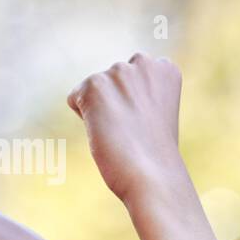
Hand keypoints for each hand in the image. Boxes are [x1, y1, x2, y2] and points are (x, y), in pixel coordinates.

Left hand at [66, 52, 184, 203]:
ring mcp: (119, 72)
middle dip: (115, 102)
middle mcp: (144, 63)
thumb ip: (141, 94)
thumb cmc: (156, 155)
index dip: (135, 104)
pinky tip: (104, 131)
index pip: (133, 76)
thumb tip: (111, 97)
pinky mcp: (94, 85)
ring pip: (93, 90)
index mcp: (165, 68)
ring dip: (100, 111)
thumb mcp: (157, 113)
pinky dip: (83, 117)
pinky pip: (74, 98)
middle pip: (111, 80)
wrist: (153, 176)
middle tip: (133, 131)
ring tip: (121, 132)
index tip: (147, 123)